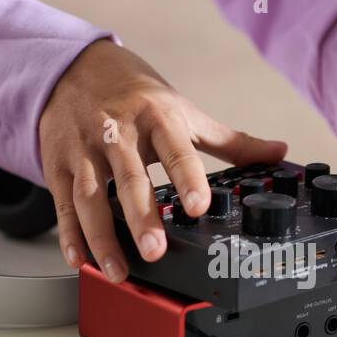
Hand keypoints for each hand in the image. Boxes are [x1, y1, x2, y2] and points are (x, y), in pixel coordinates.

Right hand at [39, 39, 285, 281]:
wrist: (74, 66)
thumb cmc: (134, 94)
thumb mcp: (183, 110)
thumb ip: (230, 140)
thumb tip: (278, 152)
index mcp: (156, 118)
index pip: (176, 150)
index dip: (188, 179)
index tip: (198, 207)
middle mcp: (118, 133)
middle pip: (130, 179)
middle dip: (141, 217)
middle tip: (154, 250)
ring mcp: (85, 149)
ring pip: (90, 195)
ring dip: (101, 235)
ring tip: (116, 269)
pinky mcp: (58, 163)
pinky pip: (62, 201)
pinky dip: (68, 232)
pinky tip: (78, 257)